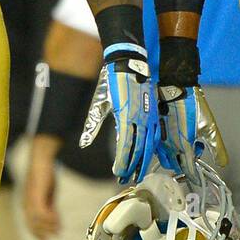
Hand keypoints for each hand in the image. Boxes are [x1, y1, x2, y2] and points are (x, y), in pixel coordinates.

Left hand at [23, 145, 59, 239]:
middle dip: (40, 234)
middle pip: (31, 225)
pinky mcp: (36, 197)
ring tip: (57, 231)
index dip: (37, 234)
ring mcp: (30, 201)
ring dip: (48, 228)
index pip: (30, 223)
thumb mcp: (48, 194)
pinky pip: (41, 213)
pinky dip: (49, 219)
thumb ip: (50, 207)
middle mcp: (26, 204)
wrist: (41, 162)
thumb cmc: (44, 175)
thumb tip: (55, 219)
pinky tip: (56, 221)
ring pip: (37, 221)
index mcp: (28, 204)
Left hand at [80, 52, 155, 183]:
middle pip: (139, 149)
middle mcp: (140, 118)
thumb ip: (93, 124)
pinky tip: (149, 155)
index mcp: (126, 117)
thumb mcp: (101, 103)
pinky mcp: (154, 111)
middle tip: (127, 178)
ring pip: (149, 143)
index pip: (125, 146)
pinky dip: (152, 147)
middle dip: (133, 166)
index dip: (122, 162)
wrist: (130, 60)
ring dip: (143, 160)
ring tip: (137, 172)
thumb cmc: (113, 81)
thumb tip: (84, 142)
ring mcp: (149, 114)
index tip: (118, 173)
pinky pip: (155, 134)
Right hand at [157, 84, 228, 177]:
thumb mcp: (210, 127)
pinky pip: (157, 147)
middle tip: (191, 154)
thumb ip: (217, 147)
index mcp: (184, 147)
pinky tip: (172, 138)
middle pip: (174, 166)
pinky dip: (165, 148)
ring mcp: (159, 139)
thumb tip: (223, 163)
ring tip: (183, 145)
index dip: (193, 176)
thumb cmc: (192, 106)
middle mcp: (169, 146)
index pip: (188, 169)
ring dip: (173, 157)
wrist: (173, 88)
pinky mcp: (153, 131)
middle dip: (183, 165)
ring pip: (164, 157)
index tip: (196, 179)